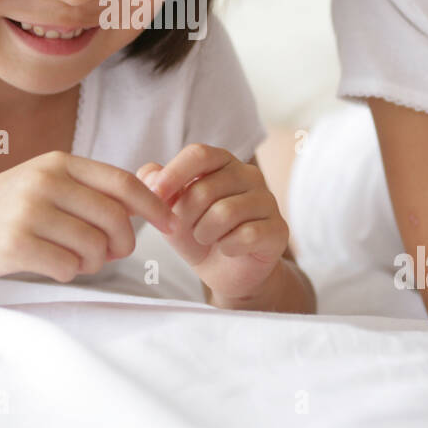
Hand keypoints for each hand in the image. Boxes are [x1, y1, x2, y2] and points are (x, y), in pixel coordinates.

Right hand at [0, 150, 175, 282]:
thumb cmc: (5, 208)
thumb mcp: (44, 182)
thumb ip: (87, 189)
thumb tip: (144, 209)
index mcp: (59, 162)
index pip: (123, 183)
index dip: (154, 206)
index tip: (171, 225)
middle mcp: (46, 181)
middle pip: (115, 219)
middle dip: (122, 244)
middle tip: (110, 253)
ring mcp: (29, 211)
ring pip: (93, 248)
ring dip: (91, 262)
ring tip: (70, 257)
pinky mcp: (15, 243)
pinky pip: (67, 267)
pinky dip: (66, 272)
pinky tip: (49, 264)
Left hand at [136, 144, 288, 302]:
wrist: (227, 272)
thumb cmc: (199, 234)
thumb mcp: (170, 211)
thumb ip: (157, 187)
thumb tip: (149, 175)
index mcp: (222, 163)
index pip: (199, 154)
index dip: (174, 174)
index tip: (155, 195)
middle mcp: (248, 175)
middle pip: (205, 189)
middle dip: (185, 217)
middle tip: (189, 230)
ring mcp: (267, 201)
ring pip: (224, 213)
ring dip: (204, 233)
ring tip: (206, 239)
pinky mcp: (277, 229)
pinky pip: (246, 235)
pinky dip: (227, 247)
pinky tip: (228, 249)